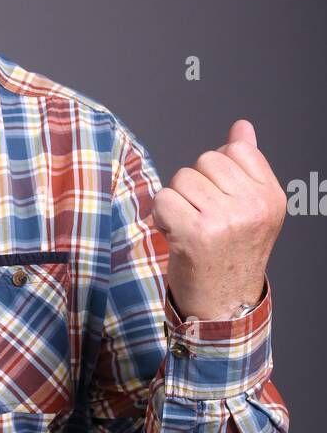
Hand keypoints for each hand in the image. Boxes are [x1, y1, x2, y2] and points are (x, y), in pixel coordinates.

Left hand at [146, 119, 285, 320]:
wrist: (223, 306)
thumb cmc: (231, 255)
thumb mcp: (249, 209)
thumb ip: (246, 166)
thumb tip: (242, 126)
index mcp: (271, 197)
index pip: (236, 148)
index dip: (216, 171)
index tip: (219, 200)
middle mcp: (253, 207)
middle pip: (206, 160)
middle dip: (195, 185)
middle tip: (202, 217)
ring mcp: (225, 220)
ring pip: (182, 178)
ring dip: (177, 201)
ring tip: (190, 228)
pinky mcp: (196, 234)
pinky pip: (164, 198)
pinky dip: (161, 216)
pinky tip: (176, 235)